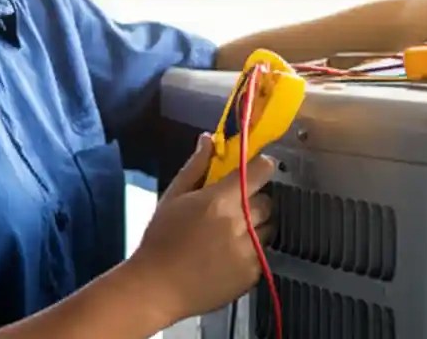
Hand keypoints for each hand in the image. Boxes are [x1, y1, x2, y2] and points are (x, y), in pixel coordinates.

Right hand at [123, 133, 274, 325]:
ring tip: (230, 234)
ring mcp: (250, 251)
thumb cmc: (161, 238)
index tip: (258, 168)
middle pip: (267, 201)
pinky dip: (251, 251)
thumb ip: (196, 166)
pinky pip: (263, 253)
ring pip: (268, 228)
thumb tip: (209, 139)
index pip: (260, 172)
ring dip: (256, 226)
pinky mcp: (253, 274)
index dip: (262, 166)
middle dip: (255, 200)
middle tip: (233, 207)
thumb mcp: (173, 196)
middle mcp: (240, 223)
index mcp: (220, 200)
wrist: (157, 286)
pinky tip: (227, 256)